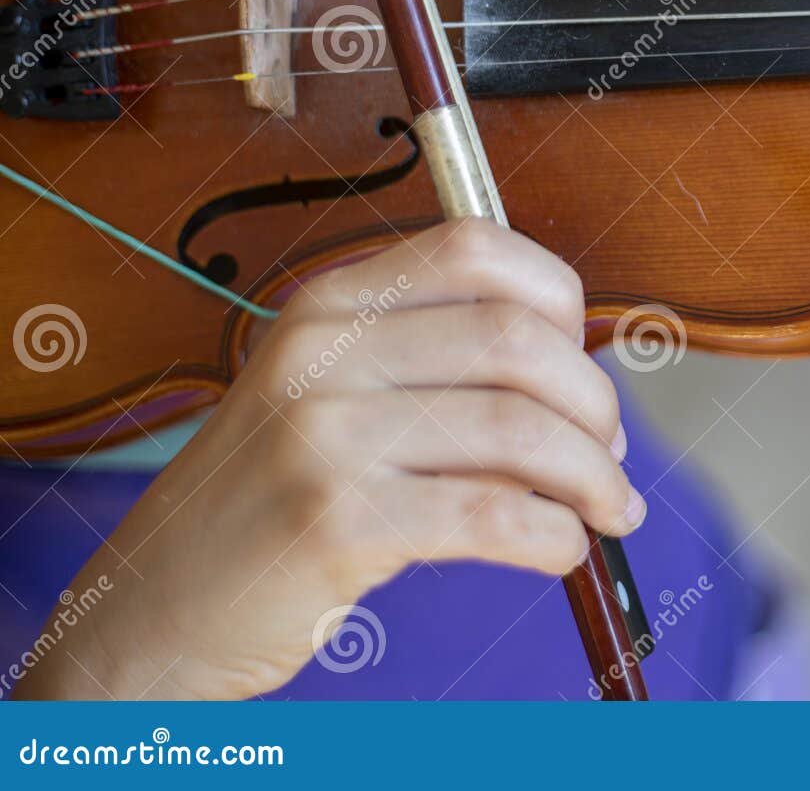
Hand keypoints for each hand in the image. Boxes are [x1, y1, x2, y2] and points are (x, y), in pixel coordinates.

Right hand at [12, 220, 641, 699]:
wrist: (153, 607)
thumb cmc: (268, 501)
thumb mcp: (328, 397)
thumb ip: (434, 367)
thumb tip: (581, 380)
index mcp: (328, 305)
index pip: (476, 248)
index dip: (558, 299)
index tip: (583, 360)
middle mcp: (322, 353)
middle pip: (518, 340)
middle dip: (595, 404)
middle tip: (610, 454)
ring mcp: (324, 435)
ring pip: (522, 430)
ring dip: (594, 478)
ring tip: (607, 509)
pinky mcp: (337, 523)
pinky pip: (496, 515)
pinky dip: (556, 536)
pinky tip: (562, 551)